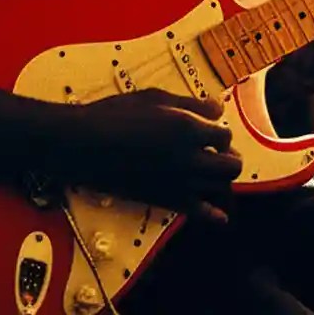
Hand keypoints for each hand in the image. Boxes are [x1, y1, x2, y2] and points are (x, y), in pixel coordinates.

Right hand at [50, 88, 240, 224]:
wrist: (82, 144)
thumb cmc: (114, 115)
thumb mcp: (155, 98)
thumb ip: (191, 104)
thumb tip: (217, 108)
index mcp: (188, 129)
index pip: (224, 135)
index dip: (219, 132)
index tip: (209, 129)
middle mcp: (189, 159)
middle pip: (231, 165)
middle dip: (227, 156)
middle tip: (215, 150)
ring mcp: (178, 182)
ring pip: (219, 187)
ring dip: (219, 177)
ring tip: (210, 170)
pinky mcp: (164, 199)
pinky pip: (198, 212)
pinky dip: (212, 214)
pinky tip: (220, 216)